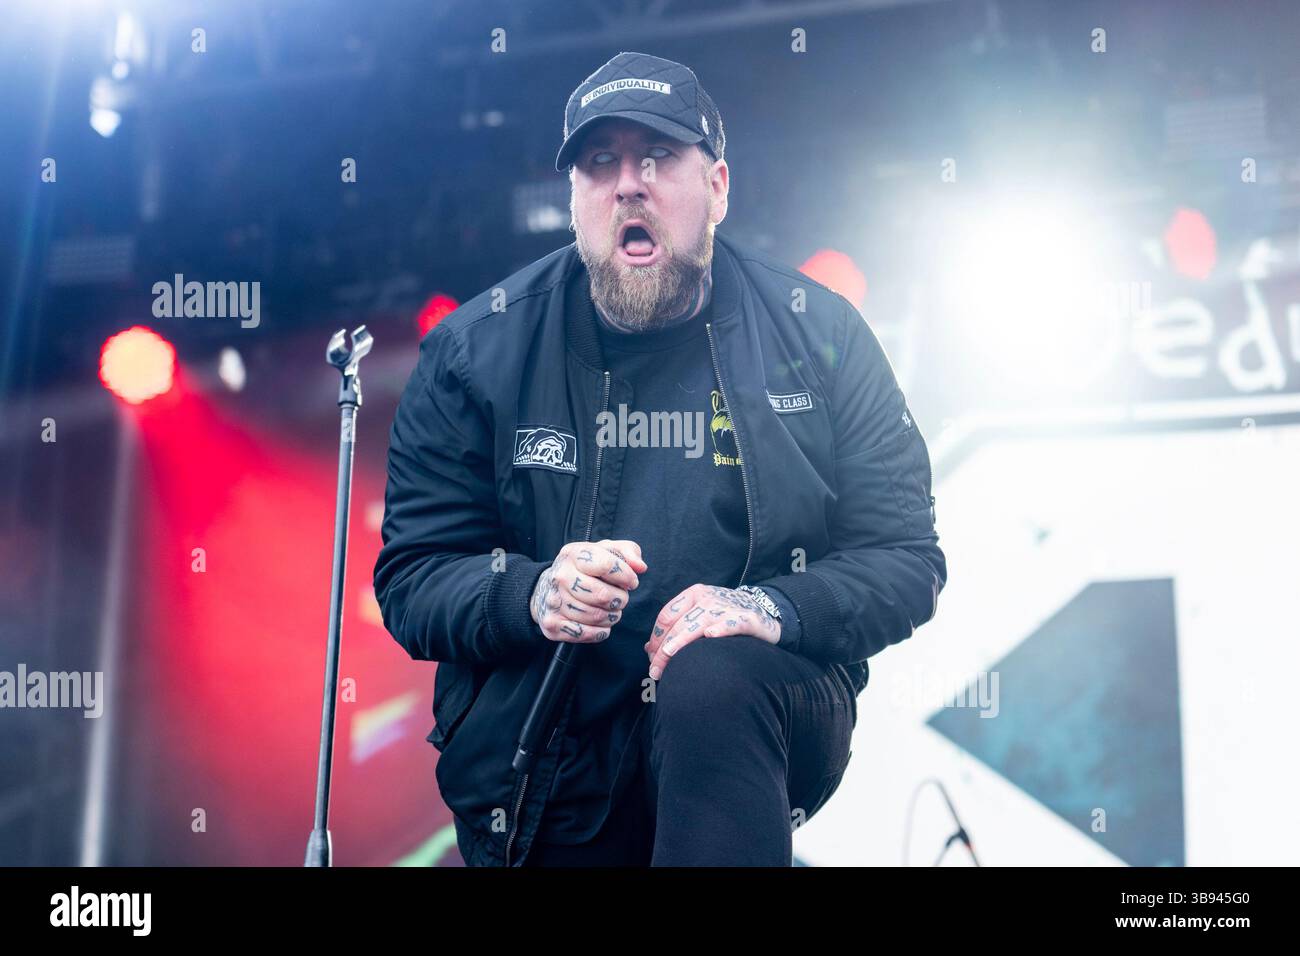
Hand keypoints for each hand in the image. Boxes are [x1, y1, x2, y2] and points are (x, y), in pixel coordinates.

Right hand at [529, 539, 646, 644]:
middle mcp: (561, 576)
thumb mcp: (607, 550)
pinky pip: (583, 633)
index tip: (631, 582)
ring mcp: (554, 600)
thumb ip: (628, 552)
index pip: (606, 565)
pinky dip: (599, 632)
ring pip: (594, 616)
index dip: (626, 576)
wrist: (550, 586)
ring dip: (611, 616)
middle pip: (601, 594)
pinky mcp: (552, 624)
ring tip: (612, 611)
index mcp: (573, 554)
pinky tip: (602, 625)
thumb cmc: (586, 568)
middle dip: (620, 599)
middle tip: (620, 598)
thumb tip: (640, 567)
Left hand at [644, 584, 780, 679]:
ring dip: (681, 645)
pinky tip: (710, 636)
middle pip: (678, 625)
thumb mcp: (698, 614)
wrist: (762, 609)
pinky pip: (731, 624)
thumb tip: (648, 649)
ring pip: (698, 625)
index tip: (651, 659)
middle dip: (663, 650)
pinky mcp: (746, 619)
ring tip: (670, 661)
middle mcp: (708, 598)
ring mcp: (727, 607)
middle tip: (655, 672)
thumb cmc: (724, 616)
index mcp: (694, 594)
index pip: (666, 616)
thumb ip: (675, 628)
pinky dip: (721, 629)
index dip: (655, 639)